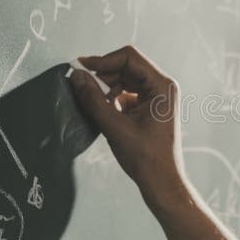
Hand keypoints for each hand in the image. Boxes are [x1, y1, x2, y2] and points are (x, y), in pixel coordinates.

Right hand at [69, 45, 185, 210]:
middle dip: (103, 75)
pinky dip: (111, 97)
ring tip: (93, 102)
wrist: (162, 181)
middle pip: (126, 66)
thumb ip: (93, 100)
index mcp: (162, 86)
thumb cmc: (145, 158)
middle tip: (81, 87)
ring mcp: (156, 96)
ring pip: (124, 78)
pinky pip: (126, 91)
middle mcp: (162, 86)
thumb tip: (76, 76)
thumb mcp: (115, 127)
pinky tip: (103, 110)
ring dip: (105, 86)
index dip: (103, 60)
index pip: (129, 57)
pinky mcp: (148, 106)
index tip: (79, 68)